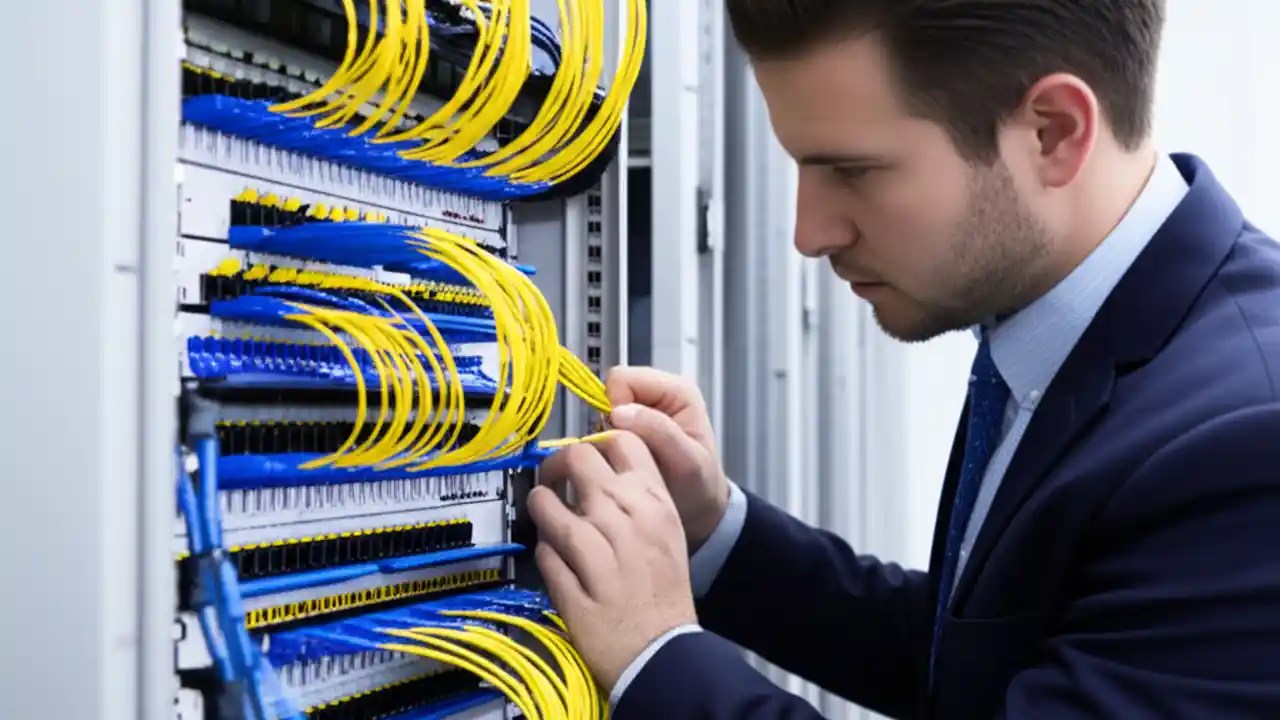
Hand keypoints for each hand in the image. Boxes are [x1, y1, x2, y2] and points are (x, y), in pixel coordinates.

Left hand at [528, 431, 697, 691]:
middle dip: (557, 466)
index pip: (621, 440)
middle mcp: (627, 520)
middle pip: (578, 459)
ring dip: (542, 508)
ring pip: (551, 505)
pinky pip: (544, 553)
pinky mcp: (574, 587)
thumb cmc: (665, 594)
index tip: (583, 456)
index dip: (594, 442)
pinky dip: (544, 553)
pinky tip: (551, 557)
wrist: (664, 652)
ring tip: (544, 514)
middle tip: (552, 479)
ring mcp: (599, 553)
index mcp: (654, 502)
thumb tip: (600, 472)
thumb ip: (638, 497)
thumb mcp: (666, 531)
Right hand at [604, 367, 728, 551]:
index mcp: (675, 390)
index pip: (622, 379)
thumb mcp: (687, 461)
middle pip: (607, 393)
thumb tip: (618, 412)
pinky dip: (607, 447)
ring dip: (608, 438)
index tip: (624, 438)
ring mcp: (639, 410)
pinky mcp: (627, 427)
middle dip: (610, 424)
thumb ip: (658, 431)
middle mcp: (656, 393)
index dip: (615, 406)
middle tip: (629, 453)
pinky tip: (625, 462)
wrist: (698, 509)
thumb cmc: (699, 485)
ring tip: (631, 460)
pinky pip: (601, 429)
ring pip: (601, 412)